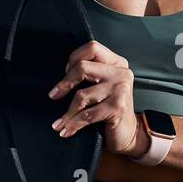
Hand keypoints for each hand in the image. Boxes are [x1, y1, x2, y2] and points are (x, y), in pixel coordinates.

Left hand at [49, 40, 145, 155]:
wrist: (128, 133)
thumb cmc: (111, 110)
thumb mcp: (102, 86)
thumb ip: (90, 74)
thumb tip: (61, 77)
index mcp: (116, 63)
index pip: (92, 48)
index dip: (74, 59)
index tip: (65, 73)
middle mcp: (120, 73)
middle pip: (82, 67)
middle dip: (65, 83)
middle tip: (54, 95)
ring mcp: (120, 89)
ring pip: (82, 95)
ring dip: (67, 113)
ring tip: (59, 123)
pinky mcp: (117, 107)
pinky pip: (87, 114)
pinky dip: (73, 124)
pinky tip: (67, 130)